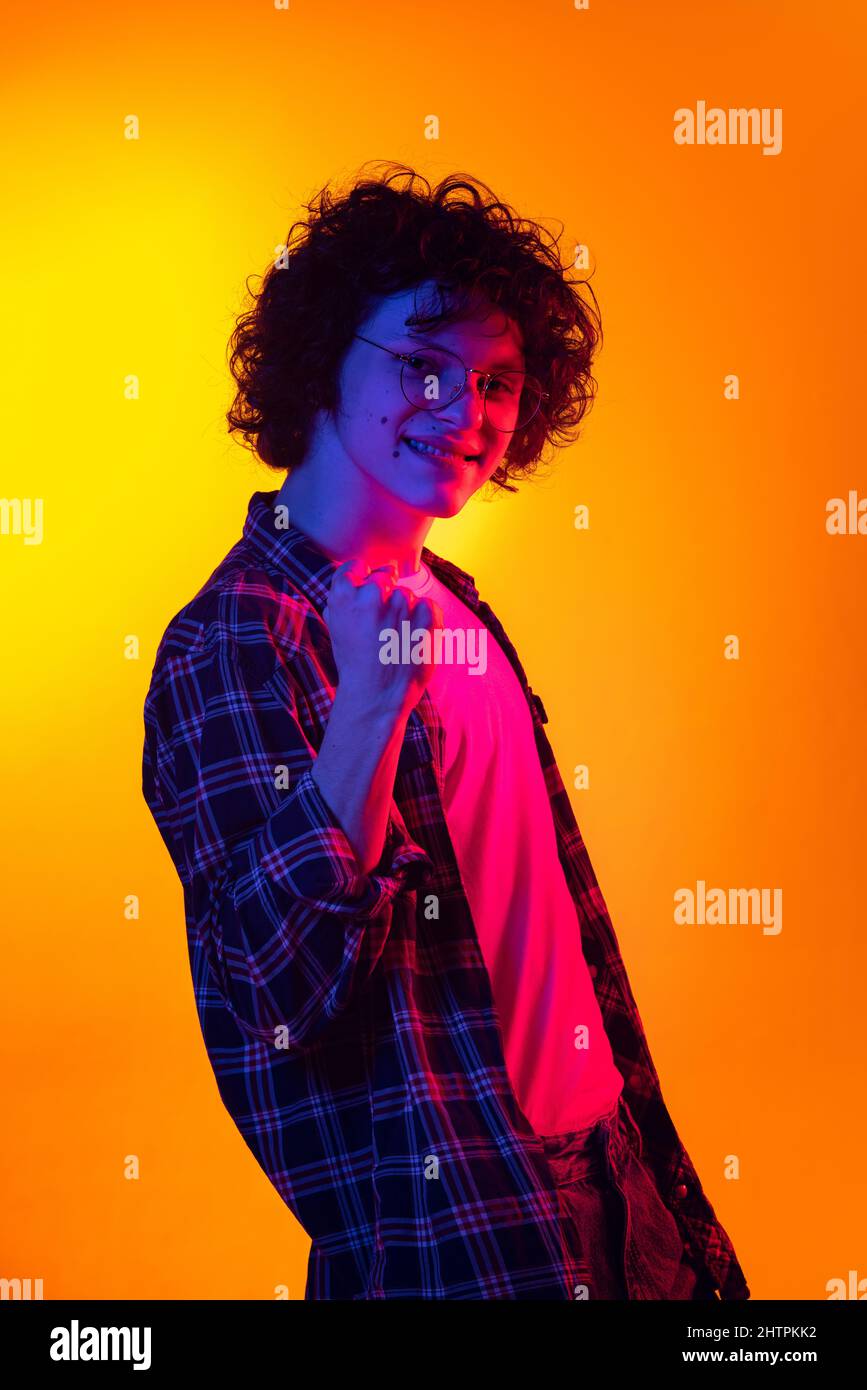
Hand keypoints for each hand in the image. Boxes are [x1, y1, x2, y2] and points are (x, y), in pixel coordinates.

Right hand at [323, 559, 442, 719]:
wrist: (377, 695)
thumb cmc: (355, 664)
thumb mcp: (336, 629)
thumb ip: (342, 601)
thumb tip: (354, 581)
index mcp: (344, 594)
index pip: (355, 567)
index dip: (361, 578)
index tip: (366, 594)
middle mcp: (372, 593)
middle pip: (384, 575)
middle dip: (385, 593)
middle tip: (383, 622)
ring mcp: (402, 602)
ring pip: (406, 593)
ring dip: (404, 610)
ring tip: (396, 638)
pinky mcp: (427, 613)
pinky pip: (428, 605)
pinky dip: (424, 620)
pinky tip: (412, 640)